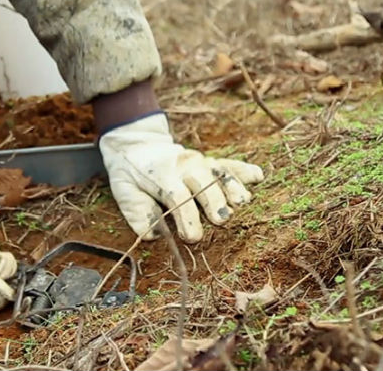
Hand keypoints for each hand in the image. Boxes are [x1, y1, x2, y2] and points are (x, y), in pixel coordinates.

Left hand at [99, 114, 263, 242]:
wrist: (136, 145)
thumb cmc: (130, 175)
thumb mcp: (123, 192)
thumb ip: (137, 213)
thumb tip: (155, 235)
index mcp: (162, 174)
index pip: (177, 195)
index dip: (186, 216)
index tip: (192, 237)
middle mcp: (184, 166)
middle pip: (204, 182)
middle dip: (214, 202)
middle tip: (222, 220)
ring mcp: (200, 162)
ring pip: (220, 172)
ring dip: (233, 187)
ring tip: (244, 202)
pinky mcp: (209, 162)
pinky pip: (229, 164)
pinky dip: (244, 170)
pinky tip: (259, 177)